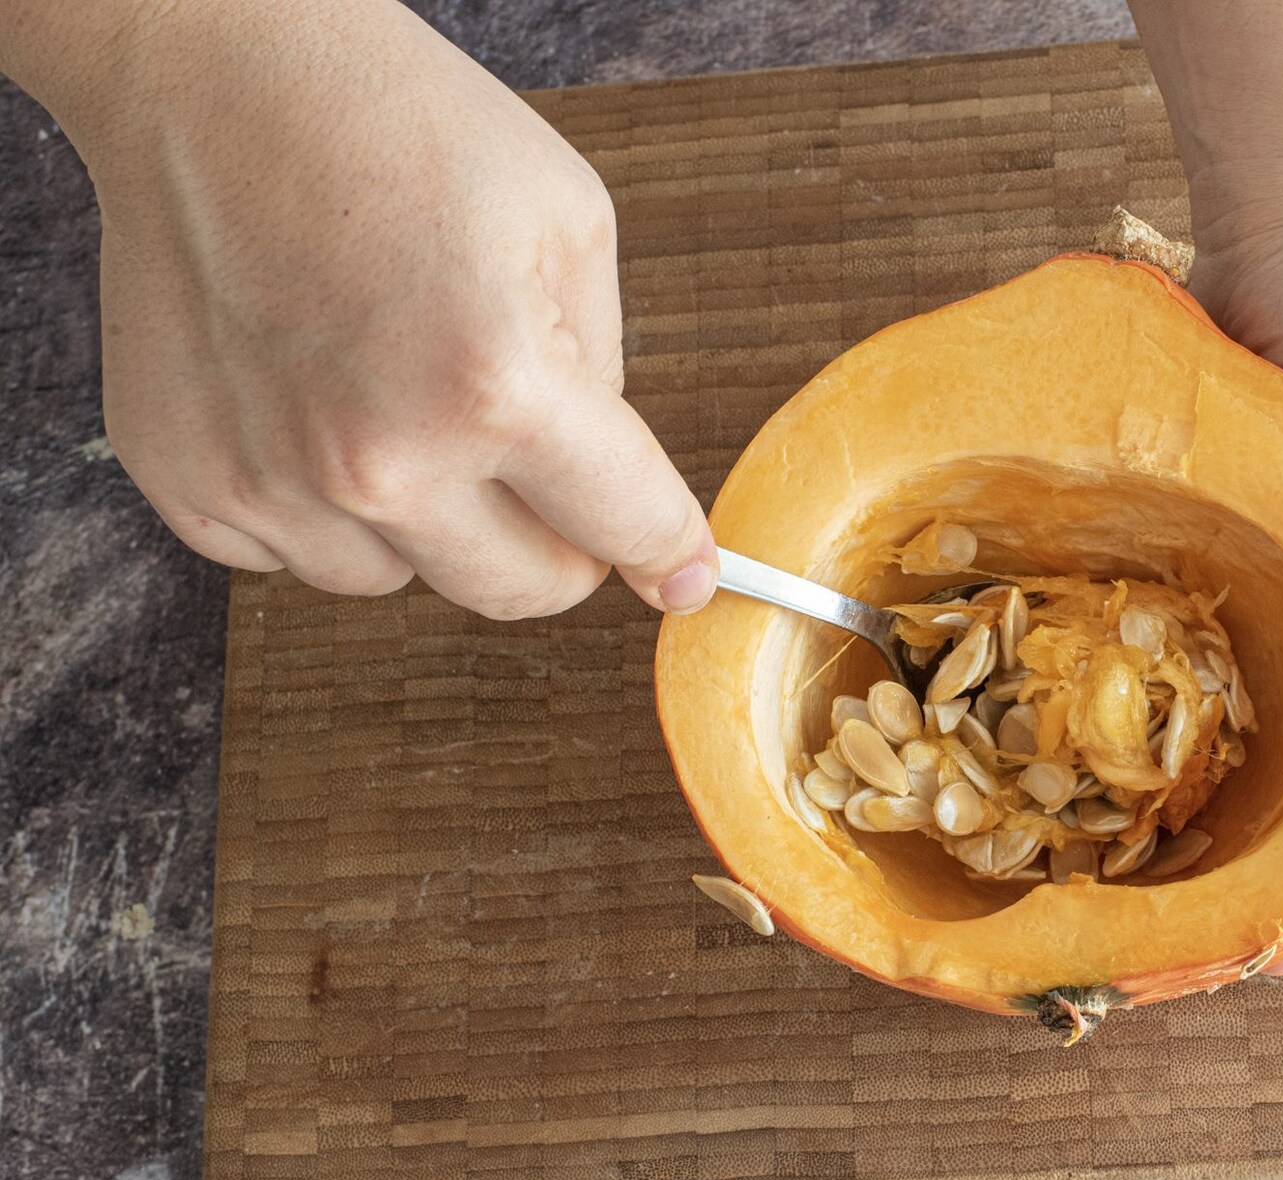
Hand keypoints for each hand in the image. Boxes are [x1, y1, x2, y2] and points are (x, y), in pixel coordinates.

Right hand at [57, 0, 717, 617]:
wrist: (212, 75)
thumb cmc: (397, 127)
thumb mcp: (570, 226)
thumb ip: (609, 385)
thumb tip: (629, 510)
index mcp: (495, 385)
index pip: (622, 527)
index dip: (668, 552)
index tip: (681, 575)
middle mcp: (381, 458)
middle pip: (524, 590)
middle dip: (555, 541)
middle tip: (539, 465)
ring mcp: (275, 484)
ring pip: (408, 581)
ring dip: (430, 520)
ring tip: (400, 394)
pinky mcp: (190, 486)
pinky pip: (297, 558)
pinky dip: (323, 507)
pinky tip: (317, 403)